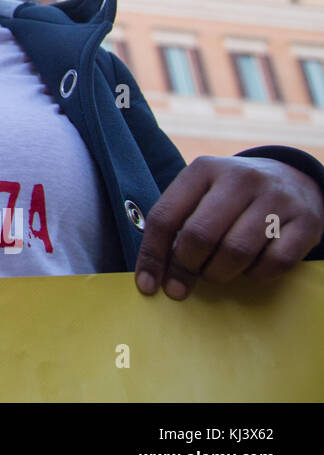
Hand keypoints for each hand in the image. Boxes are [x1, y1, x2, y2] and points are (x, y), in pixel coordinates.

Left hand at [135, 155, 323, 298]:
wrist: (291, 179)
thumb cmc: (231, 195)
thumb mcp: (200, 193)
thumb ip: (176, 223)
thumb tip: (152, 274)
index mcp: (204, 169)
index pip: (165, 216)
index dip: (152, 256)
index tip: (148, 286)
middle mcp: (240, 178)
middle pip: (200, 236)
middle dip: (187, 267)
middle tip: (187, 279)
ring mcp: (276, 198)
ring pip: (236, 252)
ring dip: (219, 273)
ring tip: (215, 271)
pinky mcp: (306, 221)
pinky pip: (274, 263)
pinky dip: (256, 275)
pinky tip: (250, 268)